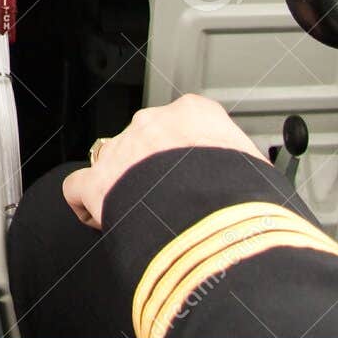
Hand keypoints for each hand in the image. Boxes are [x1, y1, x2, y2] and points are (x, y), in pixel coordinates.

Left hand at [62, 94, 265, 228]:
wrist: (217, 223)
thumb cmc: (246, 199)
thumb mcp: (258, 169)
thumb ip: (244, 165)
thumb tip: (257, 185)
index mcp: (196, 114)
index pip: (184, 122)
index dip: (185, 152)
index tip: (192, 172)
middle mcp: (154, 124)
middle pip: (146, 141)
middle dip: (154, 169)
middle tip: (171, 200)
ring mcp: (123, 150)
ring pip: (113, 160)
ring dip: (124, 184)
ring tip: (145, 214)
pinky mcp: (98, 182)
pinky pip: (78, 187)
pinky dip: (87, 204)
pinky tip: (105, 219)